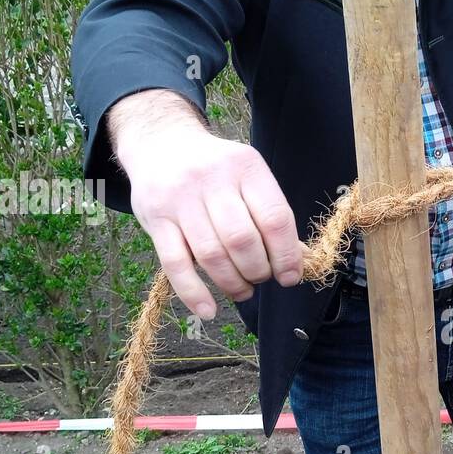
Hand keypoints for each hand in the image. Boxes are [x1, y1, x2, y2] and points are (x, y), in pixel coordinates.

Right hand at [109, 90, 305, 320]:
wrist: (160, 142)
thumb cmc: (216, 170)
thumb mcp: (247, 176)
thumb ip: (269, 214)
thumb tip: (298, 261)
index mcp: (245, 166)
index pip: (274, 218)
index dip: (286, 255)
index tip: (290, 277)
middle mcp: (212, 179)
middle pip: (242, 240)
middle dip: (258, 271)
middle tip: (261, 279)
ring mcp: (180, 198)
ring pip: (211, 255)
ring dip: (232, 283)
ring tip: (242, 290)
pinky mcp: (154, 218)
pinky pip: (175, 264)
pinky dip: (193, 293)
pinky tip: (208, 310)